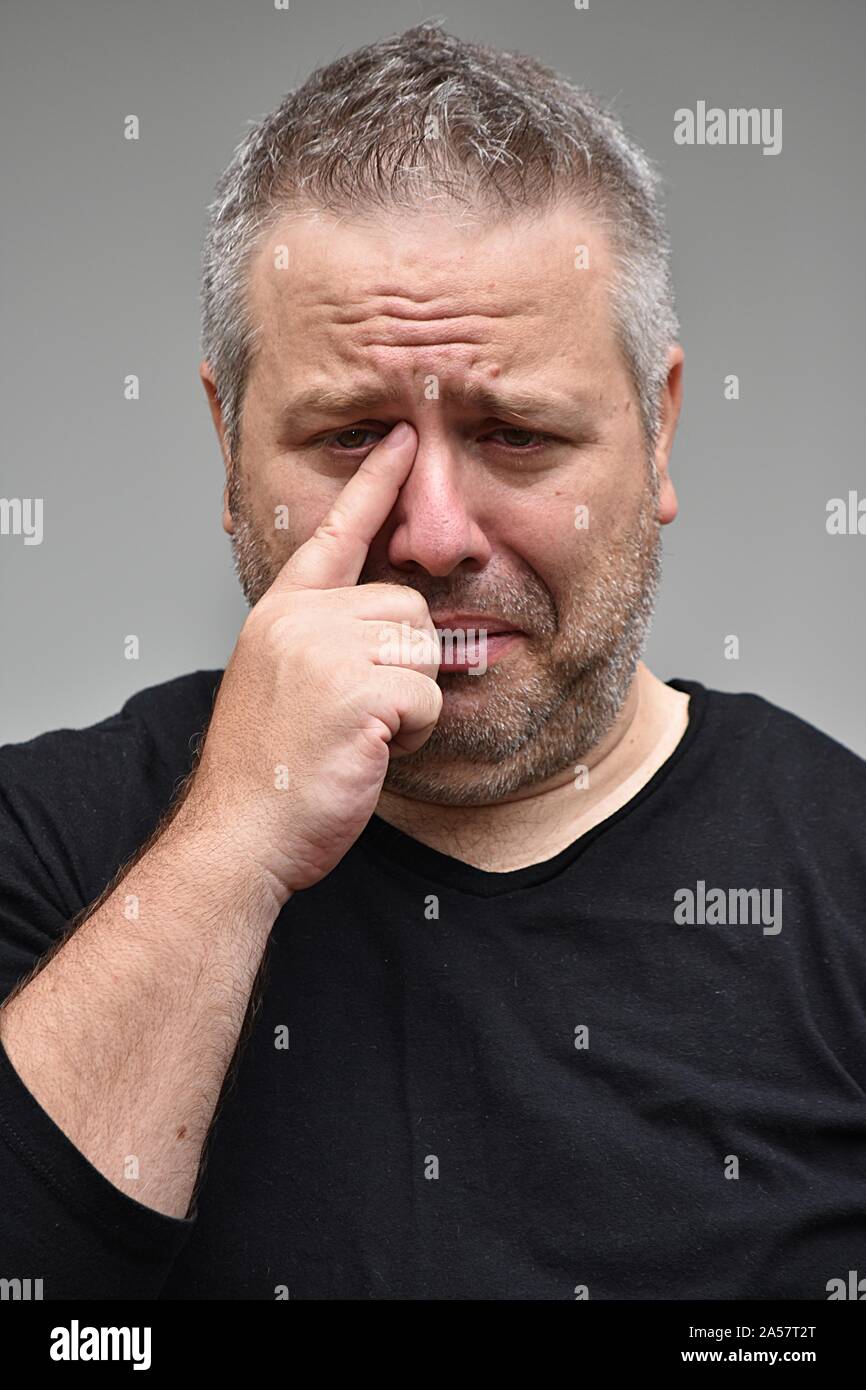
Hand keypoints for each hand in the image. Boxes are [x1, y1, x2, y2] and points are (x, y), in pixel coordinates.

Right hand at [184, 421, 441, 901]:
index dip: (374, 485)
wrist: (241, 834)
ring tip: (359, 731)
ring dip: (410, 699)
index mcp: (280, 612)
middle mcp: (300, 618)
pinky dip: (414, 732)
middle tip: (359, 711)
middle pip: (408, 605)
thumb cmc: (269, 771)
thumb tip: (396, 622)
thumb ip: (325, 639)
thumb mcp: (283, 683)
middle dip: (405, 663)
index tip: (402, 440)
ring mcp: (325, 651)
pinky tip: (370, 749)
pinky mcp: (356, 691)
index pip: (335, 533)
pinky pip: (429, 695)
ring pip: (425, 648)